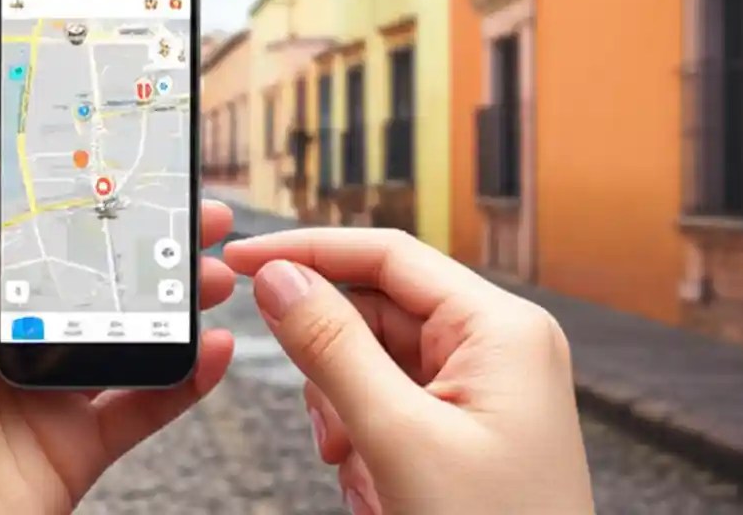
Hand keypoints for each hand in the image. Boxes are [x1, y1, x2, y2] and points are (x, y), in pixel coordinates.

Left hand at [0, 144, 236, 514]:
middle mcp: (22, 341)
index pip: (47, 240)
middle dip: (157, 249)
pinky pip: (149, 402)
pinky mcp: (86, 441)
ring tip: (220, 278)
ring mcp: (59, 392)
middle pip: (105, 282)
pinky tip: (214, 349)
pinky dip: (188, 378)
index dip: (96, 206)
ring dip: (183, 305)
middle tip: (206, 220)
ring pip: (136, 335)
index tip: (140, 175)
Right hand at [224, 229, 593, 514]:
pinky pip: (389, 409)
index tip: (241, 262)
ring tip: (365, 474)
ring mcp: (482, 391)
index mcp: (501, 328)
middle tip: (328, 430)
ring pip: (375, 366)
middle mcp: (496, 348)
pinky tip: (378, 491)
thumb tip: (278, 278)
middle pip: (377, 314)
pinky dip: (366, 445)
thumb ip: (333, 349)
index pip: (387, 256)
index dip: (308, 252)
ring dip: (347, 417)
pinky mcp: (465, 430)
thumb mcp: (399, 440)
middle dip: (334, 370)